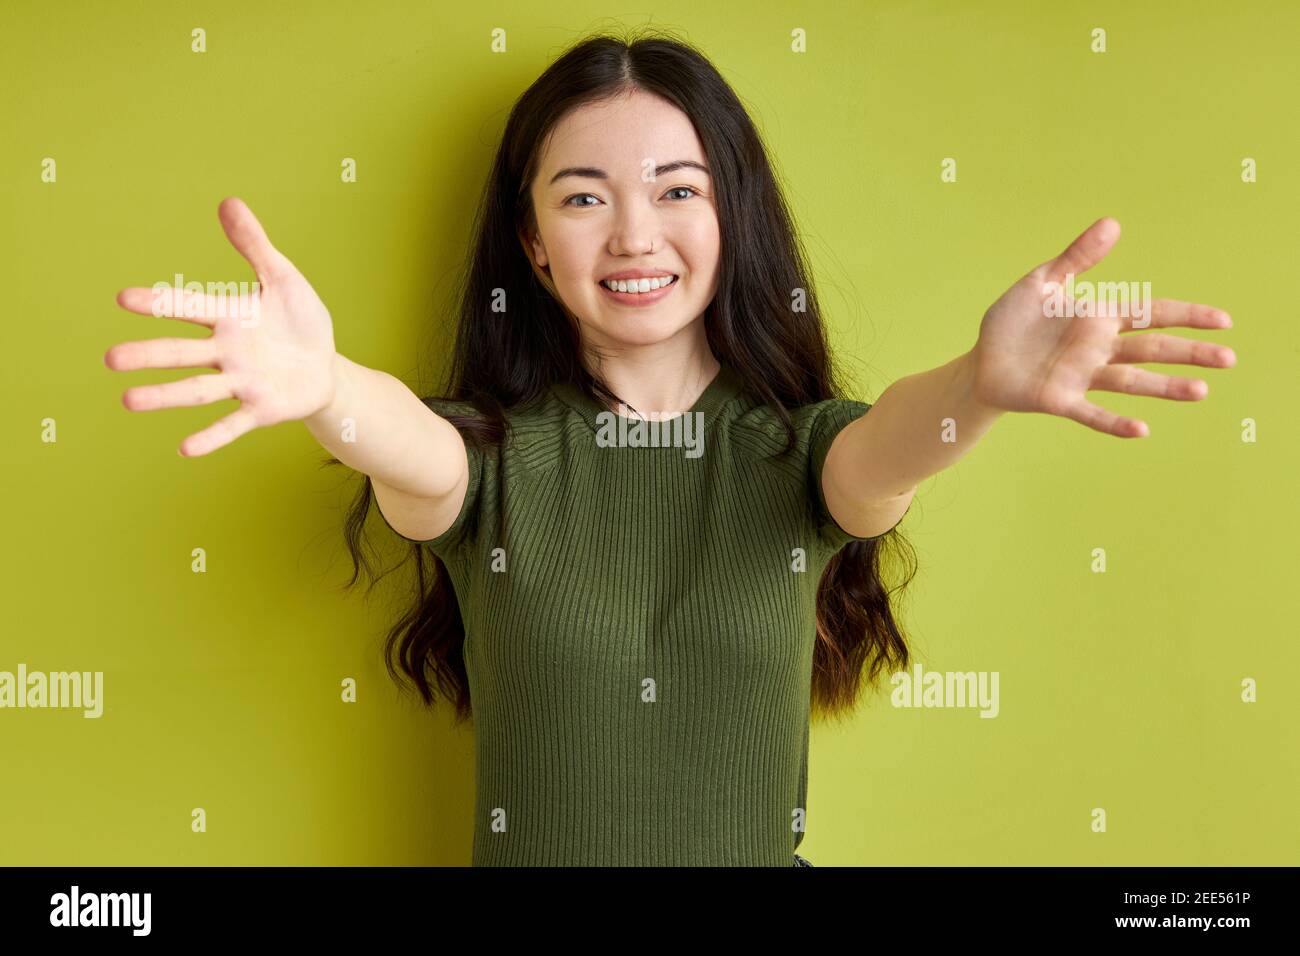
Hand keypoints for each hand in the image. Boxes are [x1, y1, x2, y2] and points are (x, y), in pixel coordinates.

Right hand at [106, 197, 338, 455]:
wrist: (325, 366)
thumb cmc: (299, 321)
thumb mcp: (283, 279)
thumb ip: (254, 246)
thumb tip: (228, 202)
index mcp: (228, 316)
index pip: (188, 306)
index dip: (161, 303)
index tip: (125, 298)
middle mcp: (226, 351)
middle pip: (182, 352)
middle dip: (149, 355)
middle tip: (111, 358)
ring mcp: (241, 382)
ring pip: (198, 390)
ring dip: (165, 396)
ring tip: (129, 401)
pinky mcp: (260, 409)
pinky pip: (233, 424)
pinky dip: (212, 436)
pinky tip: (185, 449)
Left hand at [968, 217, 1234, 436]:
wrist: (981, 360)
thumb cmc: (1013, 321)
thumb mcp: (1042, 283)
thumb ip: (1077, 257)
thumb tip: (1113, 223)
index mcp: (1098, 318)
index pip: (1152, 313)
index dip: (1186, 316)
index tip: (1223, 321)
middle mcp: (1098, 349)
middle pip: (1152, 349)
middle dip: (1189, 353)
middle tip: (1228, 359)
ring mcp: (1081, 376)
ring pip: (1131, 381)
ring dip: (1164, 386)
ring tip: (1200, 392)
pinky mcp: (1059, 400)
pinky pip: (1091, 412)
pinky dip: (1114, 422)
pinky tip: (1141, 430)